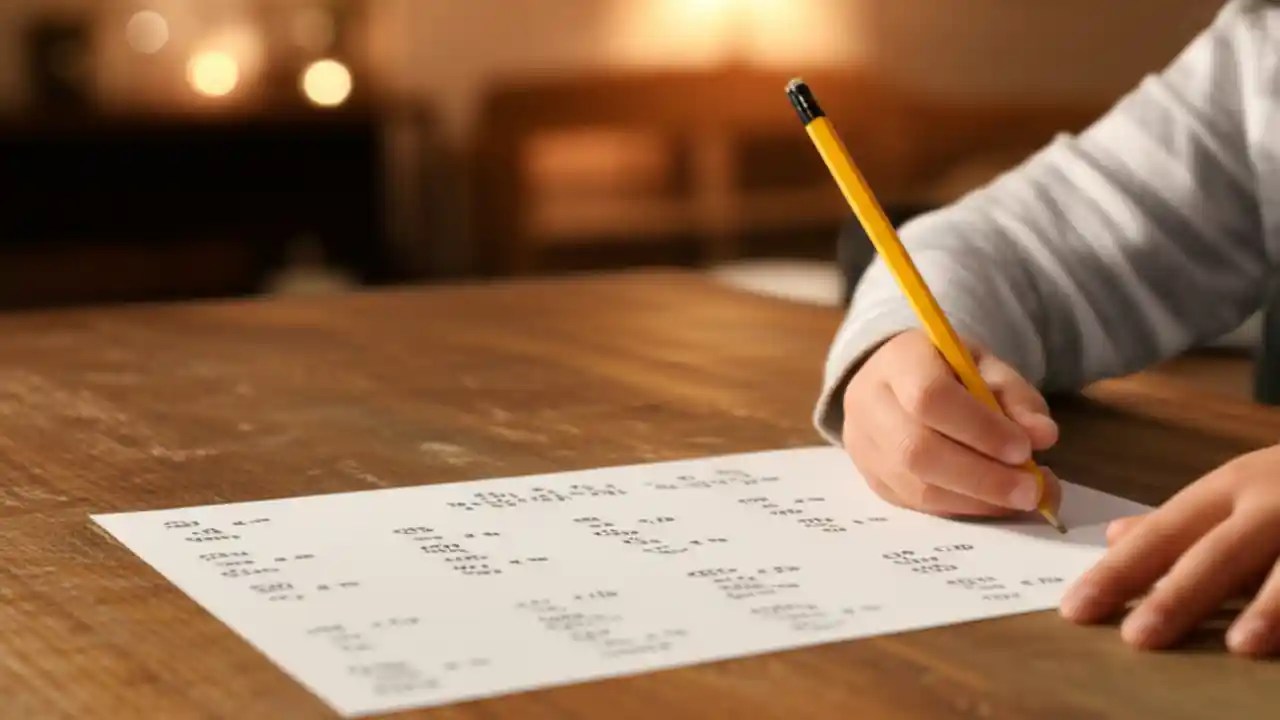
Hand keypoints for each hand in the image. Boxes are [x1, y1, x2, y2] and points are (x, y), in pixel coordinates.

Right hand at [842, 330, 1061, 516]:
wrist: (895, 383)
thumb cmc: (946, 371)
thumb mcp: (985, 367)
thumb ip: (1015, 397)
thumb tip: (1042, 436)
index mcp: (898, 361)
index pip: (930, 398)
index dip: (979, 429)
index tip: (1024, 449)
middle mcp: (868, 404)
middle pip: (917, 449)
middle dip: (982, 476)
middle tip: (1031, 490)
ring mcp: (863, 446)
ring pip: (916, 486)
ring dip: (977, 499)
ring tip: (1020, 498)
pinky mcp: (871, 480)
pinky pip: (916, 505)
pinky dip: (962, 508)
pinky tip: (992, 503)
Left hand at [1061, 445, 1279, 655]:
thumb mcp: (1236, 490)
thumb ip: (1179, 522)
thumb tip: (1113, 538)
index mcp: (1228, 488)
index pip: (1162, 535)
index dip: (1118, 573)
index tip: (1077, 610)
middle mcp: (1272, 500)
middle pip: (1220, 551)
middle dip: (1180, 594)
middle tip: (1138, 637)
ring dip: (1271, 606)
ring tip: (1241, 645)